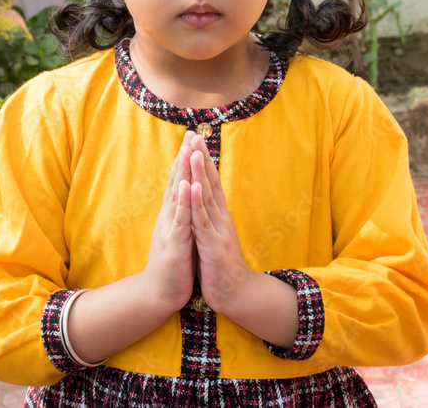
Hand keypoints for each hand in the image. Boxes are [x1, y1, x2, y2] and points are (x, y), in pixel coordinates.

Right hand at [141, 131, 195, 313]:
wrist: (160, 292)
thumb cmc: (173, 263)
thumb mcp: (180, 233)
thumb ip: (182, 214)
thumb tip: (186, 197)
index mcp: (174, 213)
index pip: (180, 181)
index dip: (186, 159)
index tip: (193, 138)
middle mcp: (170, 215)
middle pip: (177, 180)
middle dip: (184, 156)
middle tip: (190, 133)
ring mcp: (171, 227)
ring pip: (177, 194)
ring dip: (182, 172)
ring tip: (188, 150)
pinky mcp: (175, 242)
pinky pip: (181, 218)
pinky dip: (184, 200)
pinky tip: (187, 184)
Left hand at [188, 135, 252, 314]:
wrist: (235, 293)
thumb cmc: (221, 264)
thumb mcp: (213, 235)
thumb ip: (209, 216)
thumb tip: (204, 198)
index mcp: (217, 215)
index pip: (209, 182)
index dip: (202, 161)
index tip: (194, 139)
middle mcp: (220, 217)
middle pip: (209, 182)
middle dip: (201, 158)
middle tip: (195, 134)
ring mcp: (217, 229)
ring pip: (206, 197)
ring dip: (199, 174)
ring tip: (194, 152)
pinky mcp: (212, 245)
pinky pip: (203, 221)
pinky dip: (197, 204)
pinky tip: (192, 188)